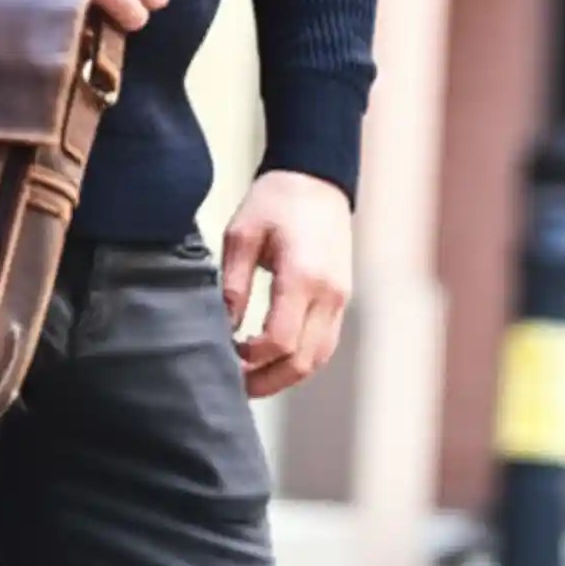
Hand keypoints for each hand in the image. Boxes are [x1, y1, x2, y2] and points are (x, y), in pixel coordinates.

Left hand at [222, 171, 353, 397]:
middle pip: (303, 361)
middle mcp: (329, 294)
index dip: (250, 359)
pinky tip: (270, 361)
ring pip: (318, 359)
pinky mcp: (341, 300)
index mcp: (303, 276)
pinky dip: (299, 361)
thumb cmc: (274, 203)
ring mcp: (340, 300)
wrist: (316, 180)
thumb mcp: (241, 235)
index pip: (280, 340)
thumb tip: (223, 328)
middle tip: (233, 385)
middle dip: (267, 380)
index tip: (225, 357)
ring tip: (249, 380)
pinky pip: (324, 344)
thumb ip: (233, 284)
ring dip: (284, 377)